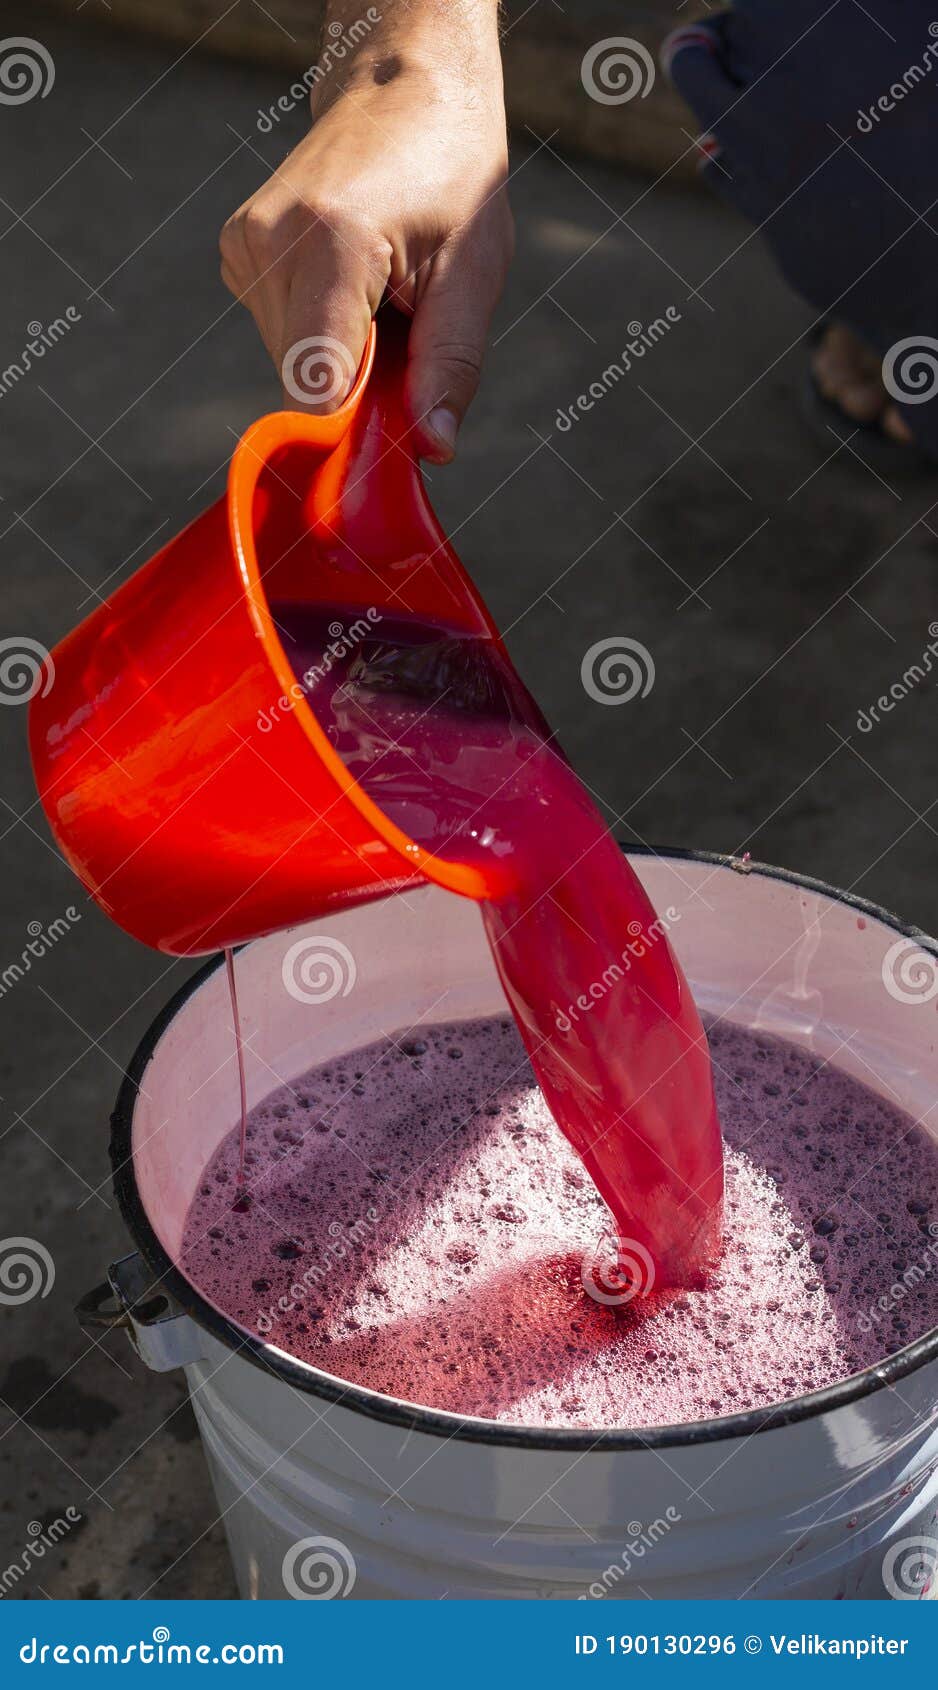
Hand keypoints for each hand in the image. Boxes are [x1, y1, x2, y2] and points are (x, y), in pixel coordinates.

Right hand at [220, 0, 511, 461]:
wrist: (405, 88)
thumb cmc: (450, 172)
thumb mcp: (473, 271)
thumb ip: (451, 365)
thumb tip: (433, 447)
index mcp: (329, 241)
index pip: (318, 386)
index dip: (359, 424)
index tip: (396, 426)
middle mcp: (269, 240)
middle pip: (307, 382)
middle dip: (361, 384)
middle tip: (405, 330)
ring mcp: (243, 244)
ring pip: (293, 365)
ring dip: (344, 356)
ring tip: (380, 294)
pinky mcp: (236, 250)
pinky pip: (282, 334)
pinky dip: (323, 329)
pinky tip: (351, 281)